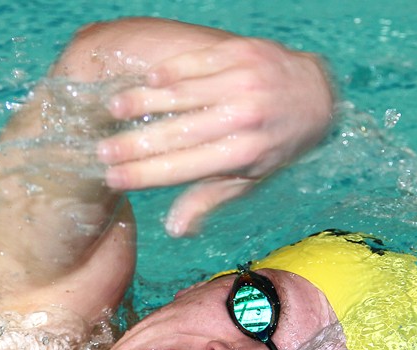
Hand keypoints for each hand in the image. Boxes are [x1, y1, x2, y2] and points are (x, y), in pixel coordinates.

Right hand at [97, 36, 333, 236]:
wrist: (316, 95)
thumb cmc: (275, 146)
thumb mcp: (248, 179)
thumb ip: (208, 200)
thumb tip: (174, 230)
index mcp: (244, 155)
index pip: (183, 168)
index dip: (145, 174)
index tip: (112, 178)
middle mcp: (245, 118)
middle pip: (177, 133)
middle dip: (134, 144)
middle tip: (100, 152)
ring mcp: (245, 82)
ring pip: (183, 94)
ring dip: (143, 101)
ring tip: (112, 109)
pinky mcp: (244, 52)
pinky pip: (198, 61)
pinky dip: (170, 70)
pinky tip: (146, 79)